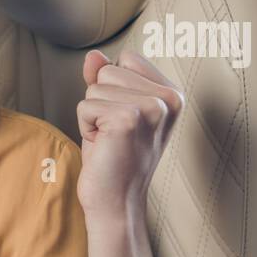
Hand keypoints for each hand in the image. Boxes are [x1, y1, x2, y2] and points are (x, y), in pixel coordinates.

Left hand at [75, 48, 184, 216]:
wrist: (116, 201)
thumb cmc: (113, 157)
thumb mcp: (111, 110)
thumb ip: (105, 79)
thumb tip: (93, 55)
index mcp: (171, 94)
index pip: (125, 59)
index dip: (112, 89)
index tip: (123, 120)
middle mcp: (168, 98)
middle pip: (108, 71)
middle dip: (100, 102)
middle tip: (114, 134)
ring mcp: (150, 108)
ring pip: (94, 88)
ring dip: (93, 117)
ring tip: (110, 141)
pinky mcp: (127, 119)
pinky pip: (85, 106)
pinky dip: (85, 127)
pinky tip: (104, 147)